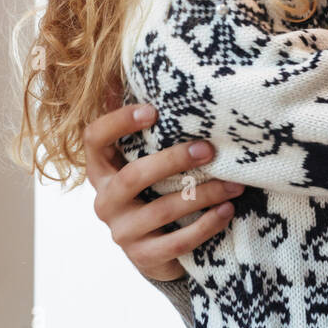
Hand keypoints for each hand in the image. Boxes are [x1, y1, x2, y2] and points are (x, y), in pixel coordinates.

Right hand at [84, 100, 242, 281]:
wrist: (155, 250)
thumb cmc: (152, 190)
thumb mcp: (141, 160)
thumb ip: (140, 129)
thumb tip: (134, 71)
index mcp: (100, 170)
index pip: (94, 139)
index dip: (118, 123)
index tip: (152, 110)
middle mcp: (105, 201)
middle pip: (133, 177)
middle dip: (173, 161)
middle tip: (208, 150)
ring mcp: (122, 232)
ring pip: (162, 210)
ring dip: (203, 194)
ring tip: (234, 184)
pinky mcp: (143, 256)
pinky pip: (177, 242)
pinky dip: (205, 225)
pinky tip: (227, 211)